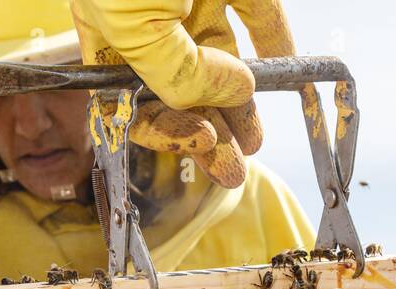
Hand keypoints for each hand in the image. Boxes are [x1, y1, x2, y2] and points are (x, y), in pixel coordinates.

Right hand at [70, 0, 295, 187]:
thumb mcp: (136, 24)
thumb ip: (178, 73)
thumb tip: (231, 96)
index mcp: (109, 31)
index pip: (130, 100)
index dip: (163, 130)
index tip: (200, 142)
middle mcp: (149, 17)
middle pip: (182, 88)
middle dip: (208, 131)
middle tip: (232, 167)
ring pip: (223, 57)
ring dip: (241, 102)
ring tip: (254, 140)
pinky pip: (258, 11)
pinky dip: (275, 42)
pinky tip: (286, 71)